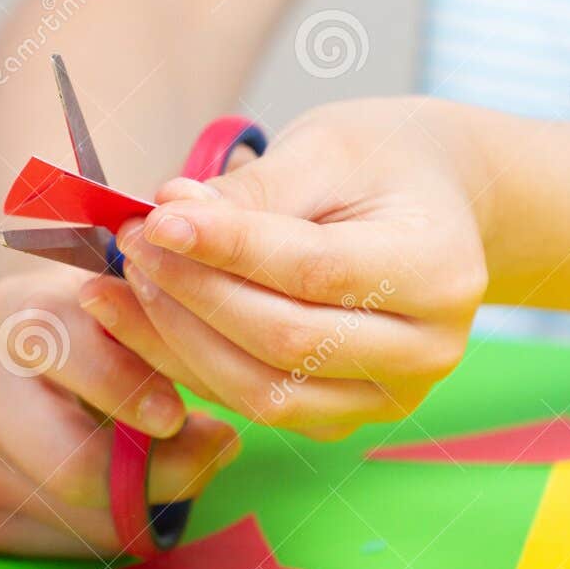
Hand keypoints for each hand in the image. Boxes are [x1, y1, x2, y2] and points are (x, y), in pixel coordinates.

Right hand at [0, 267, 240, 555]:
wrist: (37, 356)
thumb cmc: (109, 328)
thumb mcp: (142, 314)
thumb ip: (177, 360)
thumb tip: (220, 445)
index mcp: (16, 312)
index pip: (65, 355)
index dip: (126, 390)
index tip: (177, 416)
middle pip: (74, 466)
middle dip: (157, 474)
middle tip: (205, 460)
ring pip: (83, 516)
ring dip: (147, 503)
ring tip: (167, 464)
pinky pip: (65, 546)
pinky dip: (112, 527)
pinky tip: (122, 490)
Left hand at [81, 98, 490, 440]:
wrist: (439, 207)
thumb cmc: (384, 164)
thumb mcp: (329, 149)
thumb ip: (255, 190)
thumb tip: (171, 215)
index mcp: (438, 269)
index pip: (316, 271)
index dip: (228, 249)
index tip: (159, 219)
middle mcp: (425, 349)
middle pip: (285, 342)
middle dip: (193, 294)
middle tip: (134, 242)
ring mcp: (389, 396)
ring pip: (263, 393)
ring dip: (178, 340)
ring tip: (130, 278)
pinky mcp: (346, 419)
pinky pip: (255, 405)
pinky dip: (191, 366)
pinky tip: (147, 318)